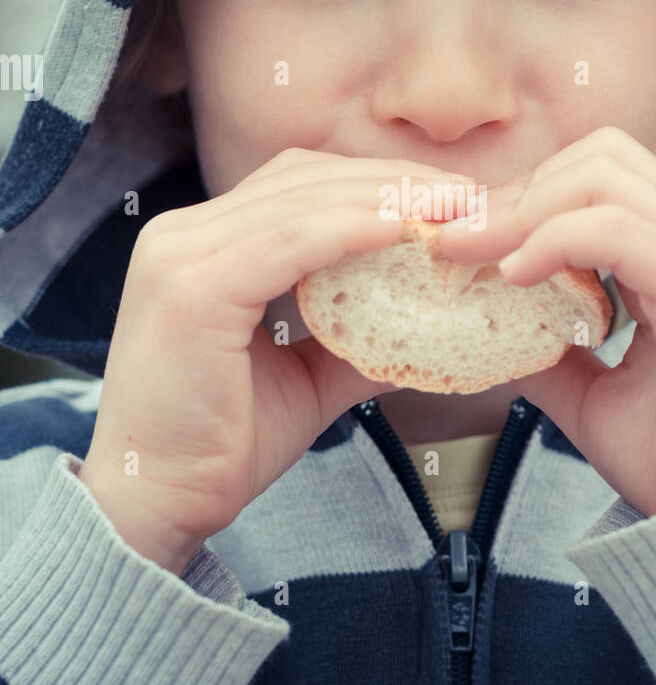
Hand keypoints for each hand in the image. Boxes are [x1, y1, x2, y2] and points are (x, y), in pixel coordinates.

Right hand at [79, 148, 476, 567]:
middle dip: (395, 182)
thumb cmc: (223, 445)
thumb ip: (360, 338)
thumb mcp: (307, 377)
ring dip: (387, 198)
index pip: (300, 186)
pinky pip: (290, 241)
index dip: (379, 184)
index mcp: (201, 245)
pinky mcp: (193, 288)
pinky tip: (408, 230)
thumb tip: (436, 326)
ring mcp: (180, 255)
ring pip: (304, 201)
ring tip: (457, 210)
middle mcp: (182, 234)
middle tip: (471, 198)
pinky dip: (353, 229)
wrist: (155, 505)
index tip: (453, 201)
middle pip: (305, 179)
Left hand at [437, 127, 655, 517]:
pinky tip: (514, 274)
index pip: (599, 177)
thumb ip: (547, 353)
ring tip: (468, 251)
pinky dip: (556, 239)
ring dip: (524, 207)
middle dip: (516, 189)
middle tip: (449, 237)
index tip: (455, 233)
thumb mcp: (589, 395)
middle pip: (600, 157)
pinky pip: (618, 229)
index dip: (524, 192)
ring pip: (607, 176)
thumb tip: (488, 332)